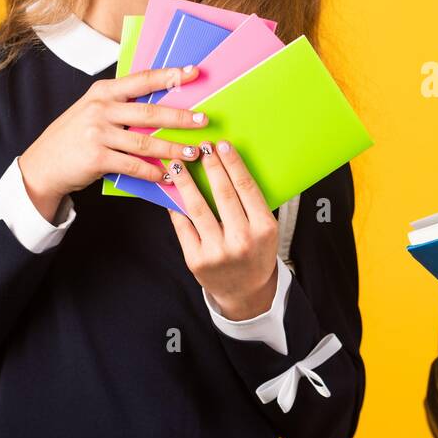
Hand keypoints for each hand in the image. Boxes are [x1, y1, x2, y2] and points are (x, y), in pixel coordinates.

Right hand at [18, 65, 208, 221]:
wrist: (42, 166)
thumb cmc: (75, 136)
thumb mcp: (93, 110)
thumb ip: (121, 105)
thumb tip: (163, 102)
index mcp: (103, 92)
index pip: (142, 79)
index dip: (170, 75)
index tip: (194, 72)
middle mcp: (100, 109)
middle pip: (150, 112)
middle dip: (181, 117)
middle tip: (203, 121)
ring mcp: (98, 134)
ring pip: (146, 142)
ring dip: (173, 149)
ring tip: (193, 153)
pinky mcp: (97, 158)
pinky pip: (134, 165)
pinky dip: (153, 172)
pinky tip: (168, 175)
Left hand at [164, 139, 279, 321]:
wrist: (245, 292)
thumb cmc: (256, 253)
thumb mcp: (266, 230)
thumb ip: (252, 204)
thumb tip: (228, 168)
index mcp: (263, 228)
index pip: (246, 187)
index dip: (232, 163)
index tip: (222, 146)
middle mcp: (241, 239)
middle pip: (223, 193)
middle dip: (210, 166)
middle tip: (200, 148)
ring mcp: (217, 251)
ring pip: (197, 207)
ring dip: (186, 182)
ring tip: (177, 164)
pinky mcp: (196, 260)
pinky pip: (183, 226)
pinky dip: (176, 206)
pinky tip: (171, 191)